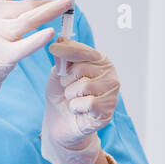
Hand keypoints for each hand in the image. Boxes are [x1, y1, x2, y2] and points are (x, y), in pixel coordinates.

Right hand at [0, 0, 72, 145]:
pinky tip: (51, 33)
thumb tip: (43, 3)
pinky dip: (38, 39)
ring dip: (51, 12)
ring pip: (29, 21)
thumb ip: (9, 11)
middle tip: (68, 1)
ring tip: (67, 7)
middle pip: (26, 6)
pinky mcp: (1, 56)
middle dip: (49, 3)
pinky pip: (25, 46)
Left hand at [40, 37, 120, 163]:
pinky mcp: (108, 111)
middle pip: (81, 68)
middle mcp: (110, 75)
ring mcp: (111, 94)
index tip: (52, 49)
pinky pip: (87, 103)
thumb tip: (60, 40)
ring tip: (73, 100)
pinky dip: (76, 108)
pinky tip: (78, 111)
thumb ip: (62, 58)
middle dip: (67, 80)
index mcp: (100, 62)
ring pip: (84, 86)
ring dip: (71, 95)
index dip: (67, 49)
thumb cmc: (62, 95)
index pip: (84, 51)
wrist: (60, 123)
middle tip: (68, 88)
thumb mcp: (58, 73)